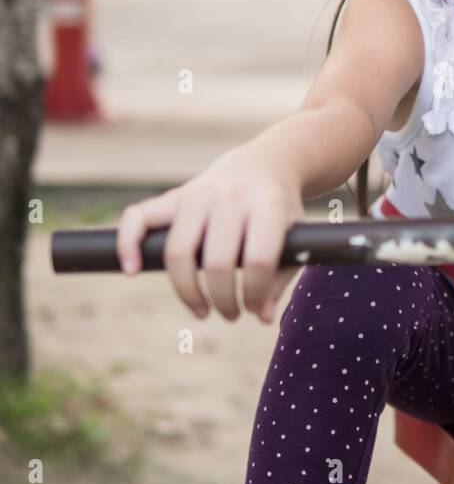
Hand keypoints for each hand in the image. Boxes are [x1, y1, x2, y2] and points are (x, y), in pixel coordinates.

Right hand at [115, 148, 303, 323]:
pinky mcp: (172, 196)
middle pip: (217, 262)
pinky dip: (129, 244)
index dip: (254, 293)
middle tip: (231, 314)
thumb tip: (261, 317)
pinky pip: (138, 217)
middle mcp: (230, 196)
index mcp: (267, 204)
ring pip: (178, 251)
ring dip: (187, 292)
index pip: (257, 259)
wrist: (262, 166)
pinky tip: (132, 271)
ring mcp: (197, 193)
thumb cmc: (279, 212)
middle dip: (224, 300)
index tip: (254, 308)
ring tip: (202, 310)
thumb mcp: (294, 238)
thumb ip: (280, 278)